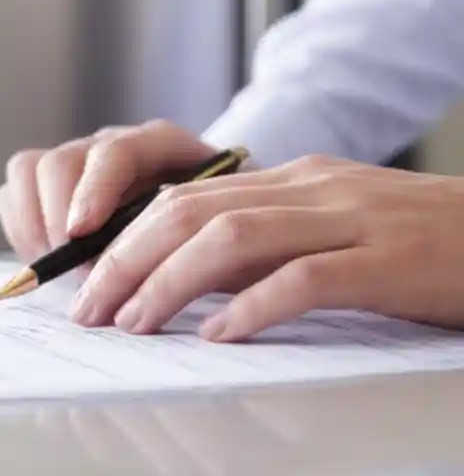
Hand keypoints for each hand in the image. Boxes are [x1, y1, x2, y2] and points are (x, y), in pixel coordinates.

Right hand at [0, 120, 218, 260]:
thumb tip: (132, 272)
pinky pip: (13, 193)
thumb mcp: (213, 232)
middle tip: (76, 270)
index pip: (115, 151)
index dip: (93, 190)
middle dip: (56, 217)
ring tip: (58, 267)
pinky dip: (21, 229)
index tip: (80, 232)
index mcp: (159, 145)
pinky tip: (47, 258)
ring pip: (29, 171)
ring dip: (33, 224)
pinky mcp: (48, 186)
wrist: (207, 230)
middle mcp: (111, 146)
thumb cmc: (214, 232)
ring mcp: (77, 164)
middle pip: (62, 160)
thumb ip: (180, 238)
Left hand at [70, 154, 463, 340]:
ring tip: (136, 322)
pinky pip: (304, 278)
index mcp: (292, 179)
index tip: (91, 280)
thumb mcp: (332, 226)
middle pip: (191, 213)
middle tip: (92, 308)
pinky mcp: (385, 261)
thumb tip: (188, 275)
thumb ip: (267, 240)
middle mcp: (310, 189)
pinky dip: (254, 305)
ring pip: (232, 238)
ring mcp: (349, 220)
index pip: (185, 199)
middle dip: (128, 260)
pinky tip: (220, 334)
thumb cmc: (420, 242)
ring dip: (171, 283)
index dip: (126, 238)